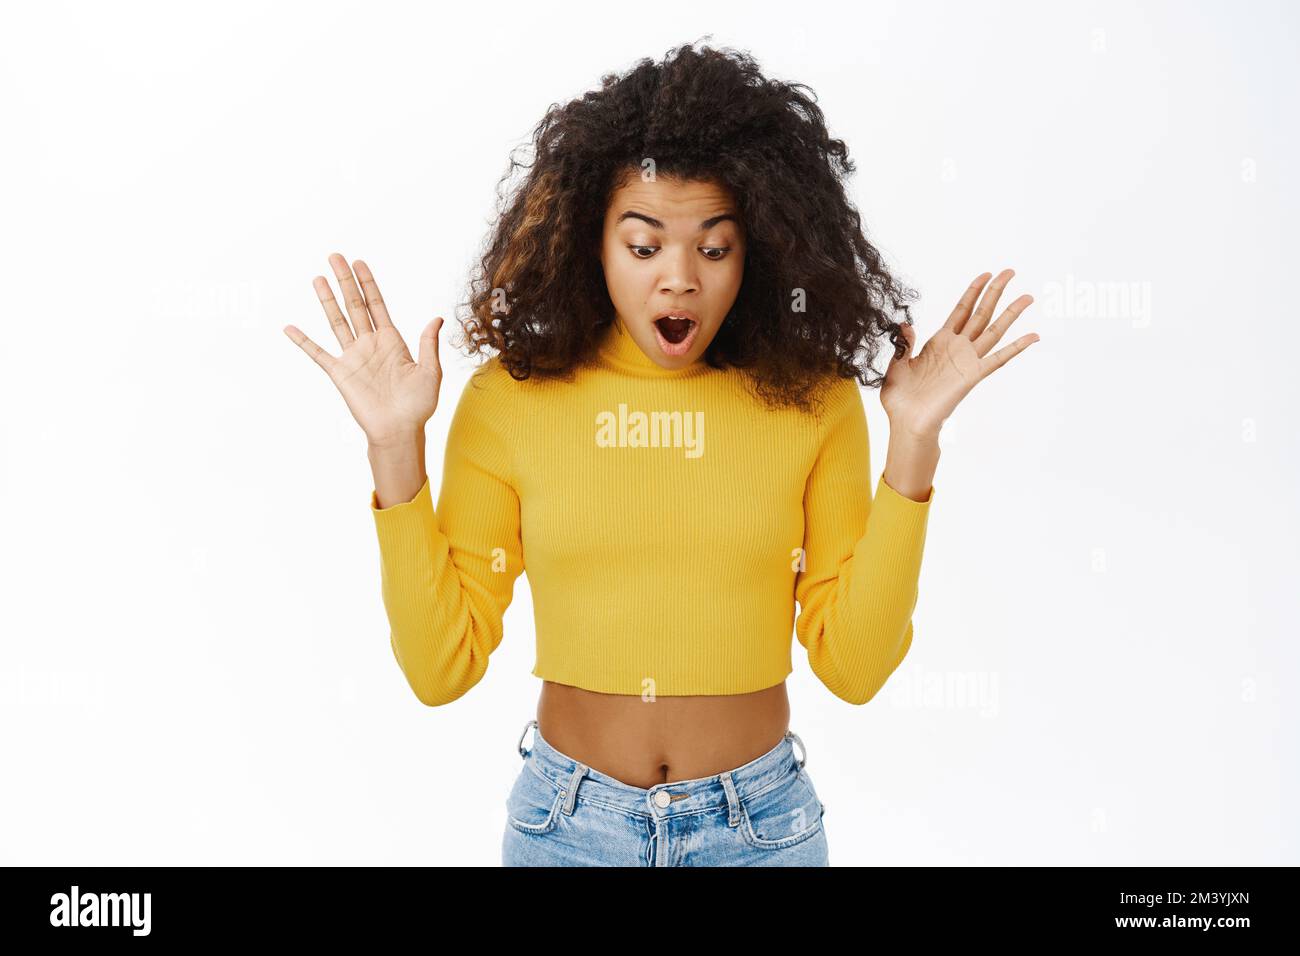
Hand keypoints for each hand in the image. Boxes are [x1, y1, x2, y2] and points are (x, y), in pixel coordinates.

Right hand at [283, 253, 443, 447]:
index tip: (359, 263)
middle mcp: (370, 344)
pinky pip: (318, 354)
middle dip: (345, 281)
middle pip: (354, 305)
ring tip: (317, 278)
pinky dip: (303, 341)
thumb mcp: (429, 372)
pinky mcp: (340, 373)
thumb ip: (428, 344)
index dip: (368, 284)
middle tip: (335, 256)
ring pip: (337, 321)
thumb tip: (436, 318)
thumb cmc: (417, 405)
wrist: (399, 431)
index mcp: (392, 341)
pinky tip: (290, 327)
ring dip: (326, 300)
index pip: (377, 305)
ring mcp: (353, 357)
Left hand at [880, 269, 1038, 437]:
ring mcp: (967, 361)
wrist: (905, 422)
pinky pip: (999, 359)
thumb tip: (905, 323)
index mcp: (939, 342)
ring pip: (994, 330)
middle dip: (996, 291)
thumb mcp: (897, 364)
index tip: (986, 274)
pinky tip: (1033, 336)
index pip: (961, 310)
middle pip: (981, 313)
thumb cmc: (900, 398)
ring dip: (1011, 313)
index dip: (973, 291)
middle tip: (1011, 271)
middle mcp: (957, 348)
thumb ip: (904, 343)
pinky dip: (1017, 348)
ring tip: (1028, 296)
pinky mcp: (973, 376)